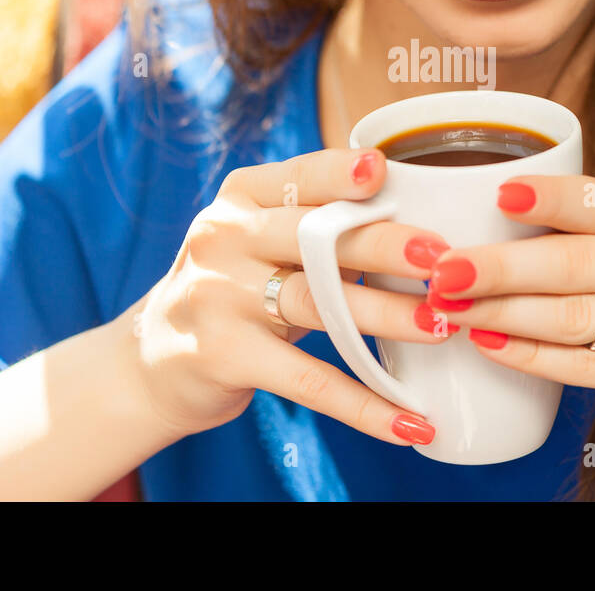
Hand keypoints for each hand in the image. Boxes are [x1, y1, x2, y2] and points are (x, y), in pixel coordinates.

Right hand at [119, 147, 456, 445]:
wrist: (153, 359)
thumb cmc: (236, 287)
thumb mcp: (260, 240)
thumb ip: (319, 224)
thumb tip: (419, 223)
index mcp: (241, 196)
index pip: (298, 175)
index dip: (341, 174)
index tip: (385, 172)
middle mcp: (224, 237)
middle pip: (314, 236)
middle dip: (382, 245)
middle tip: (440, 259)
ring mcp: (220, 297)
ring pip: (317, 303)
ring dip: (385, 317)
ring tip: (441, 326)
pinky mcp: (225, 356)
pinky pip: (307, 380)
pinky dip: (363, 405)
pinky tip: (408, 422)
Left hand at [423, 175, 594, 468]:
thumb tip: (521, 235)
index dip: (545, 195)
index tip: (494, 193)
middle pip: (570, 258)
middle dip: (496, 263)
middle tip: (438, 267)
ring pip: (572, 312)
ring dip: (501, 310)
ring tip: (448, 307)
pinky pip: (592, 365)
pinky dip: (536, 357)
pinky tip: (495, 348)